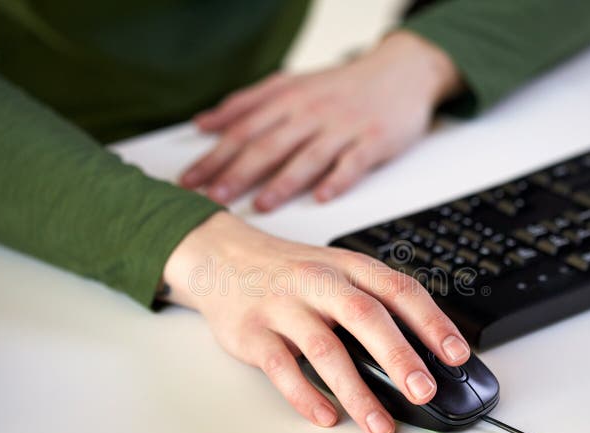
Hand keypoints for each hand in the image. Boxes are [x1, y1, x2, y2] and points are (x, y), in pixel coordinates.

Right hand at [162, 212, 470, 432]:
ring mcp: (284, 305)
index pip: (399, 290)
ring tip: (380, 424)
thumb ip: (372, 303)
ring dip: (356, 391)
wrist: (224, 258)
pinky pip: (282, 368)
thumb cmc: (291, 272)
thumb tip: (420, 354)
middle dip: (399, 356)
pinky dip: (306, 396)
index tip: (457, 354)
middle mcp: (319, 281)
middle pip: (365, 316)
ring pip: (325, 349)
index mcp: (348, 266)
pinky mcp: (253, 331)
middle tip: (424, 391)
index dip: (432, 322)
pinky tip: (327, 416)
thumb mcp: (336, 271)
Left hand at [179, 31, 460, 210]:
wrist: (400, 71)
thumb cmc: (340, 87)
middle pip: (269, 144)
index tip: (189, 180)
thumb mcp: (290, 85)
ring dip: (283, 182)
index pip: (242, 130)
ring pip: (308, 156)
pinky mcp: (374, 140)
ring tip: (261, 204)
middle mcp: (312, 112)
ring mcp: (343, 127)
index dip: (214, 156)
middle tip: (213, 197)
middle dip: (237, 172)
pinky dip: (338, 179)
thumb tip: (204, 124)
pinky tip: (323, 196)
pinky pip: (354, 163)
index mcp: (288, 99)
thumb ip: (246, 104)